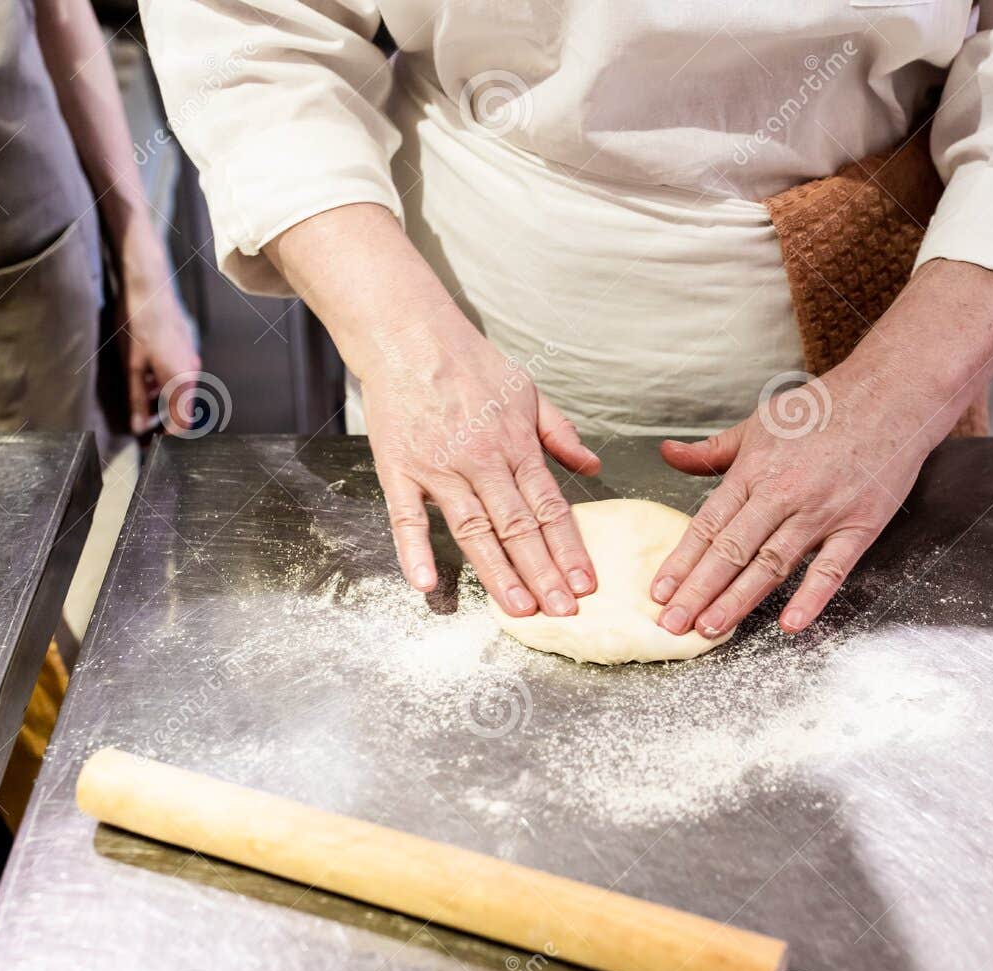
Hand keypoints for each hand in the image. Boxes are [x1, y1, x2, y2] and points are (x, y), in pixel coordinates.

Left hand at [116, 232, 199, 434]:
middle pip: (184, 405)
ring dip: (163, 397)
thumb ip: (136, 398)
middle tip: (142, 422)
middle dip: (164, 417)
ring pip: (182, 388)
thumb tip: (137, 425)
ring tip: (139, 397)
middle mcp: (192, 368)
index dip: (169, 435)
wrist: (147, 283)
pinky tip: (146, 373)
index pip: (183, 420)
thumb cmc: (136, 320)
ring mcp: (192, 355)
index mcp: (180, 377)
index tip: (153, 441)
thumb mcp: (130, 365)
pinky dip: (166, 380)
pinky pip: (181, 371)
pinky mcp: (188, 344)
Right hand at [361, 310, 598, 617]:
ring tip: (519, 610)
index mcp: (516, 446)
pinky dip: (414, 551)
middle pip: (518, 527)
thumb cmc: (470, 364)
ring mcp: (439, 468)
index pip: (550, 508)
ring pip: (473, 530)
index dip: (569, 549)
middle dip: (543, 573)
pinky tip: (427, 584)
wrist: (411, 335)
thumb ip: (560, 434)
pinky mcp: (399, 469)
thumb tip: (593, 467)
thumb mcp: (528, 392)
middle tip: (563, 614)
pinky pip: (407, 516)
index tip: (586, 584)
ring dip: (497, 573)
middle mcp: (482, 462)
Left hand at [652, 259, 992, 637]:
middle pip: (732, 550)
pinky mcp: (859, 524)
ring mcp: (821, 512)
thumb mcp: (758, 423)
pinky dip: (811, 597)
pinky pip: (832, 568)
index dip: (681, 561)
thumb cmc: (824, 409)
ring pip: (772, 564)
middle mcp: (782, 494)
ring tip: (711, 629)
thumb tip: (668, 454)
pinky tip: (790, 623)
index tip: (658, 592)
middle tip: (671, 625)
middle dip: (698, 590)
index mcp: (754, 470)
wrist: (892, 393)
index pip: (709, 524)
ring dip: (739, 600)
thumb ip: (713, 450)